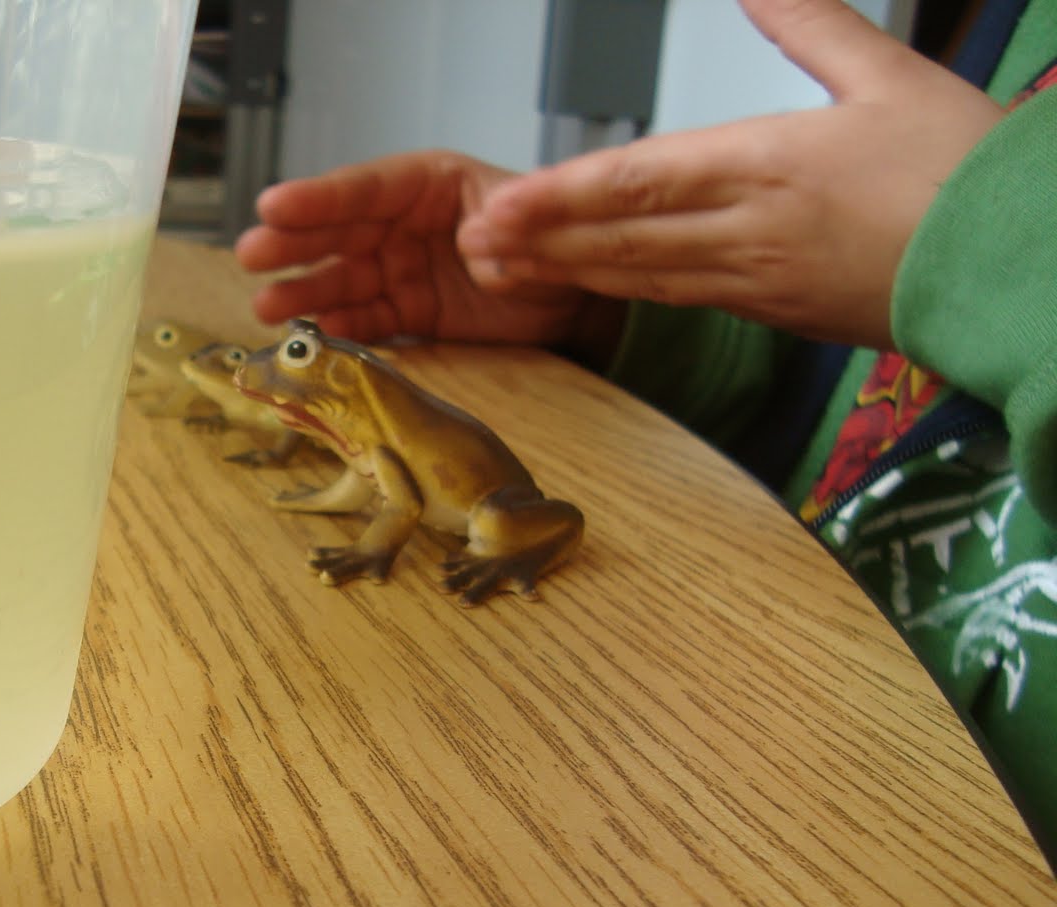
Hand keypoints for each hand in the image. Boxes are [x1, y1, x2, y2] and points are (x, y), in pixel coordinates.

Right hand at [233, 151, 625, 352]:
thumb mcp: (529, 227)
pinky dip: (340, 328)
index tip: (273, 205)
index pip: (366, 188)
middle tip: (251, 254)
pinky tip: (312, 335)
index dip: (319, 197)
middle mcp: (402, 224)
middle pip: (339, 231)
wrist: (571, 299)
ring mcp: (399, 269)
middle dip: (294, 243)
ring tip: (265, 308)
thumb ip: (499, 233)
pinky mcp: (405, 312)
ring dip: (304, 292)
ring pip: (342, 278)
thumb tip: (473, 240)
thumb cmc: (548, 243)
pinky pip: (365, 319)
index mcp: (427, 184)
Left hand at [456, 0, 1004, 348]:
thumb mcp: (888, 76)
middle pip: (621, 237)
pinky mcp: (772, 315)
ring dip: (565, 272)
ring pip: (639, 275)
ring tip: (499, 270)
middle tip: (468, 244)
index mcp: (771, 165)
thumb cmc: (960, 176)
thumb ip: (811, 25)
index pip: (642, 180)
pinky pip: (678, 298)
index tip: (502, 204)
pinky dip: (622, 291)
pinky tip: (586, 285)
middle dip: (538, 242)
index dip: (562, 195)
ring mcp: (755, 282)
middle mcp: (749, 231)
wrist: (1015, 271)